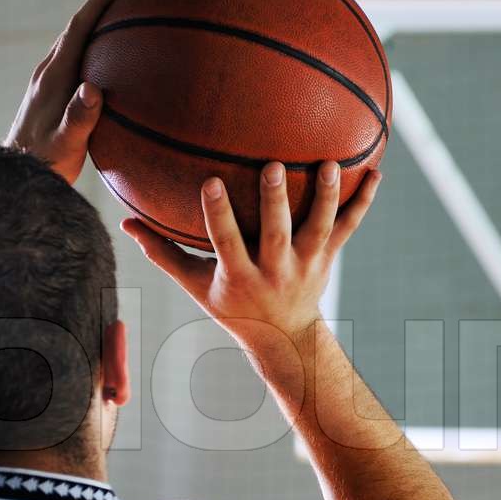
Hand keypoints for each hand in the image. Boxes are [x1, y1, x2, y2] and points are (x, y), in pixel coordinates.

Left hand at [6, 0, 127, 183]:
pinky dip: (90, 48)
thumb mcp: (66, 145)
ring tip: (120, 18)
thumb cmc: (44, 165)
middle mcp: (47, 73)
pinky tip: (105, 60)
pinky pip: (72, 60)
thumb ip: (79, 118)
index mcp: (53, 78)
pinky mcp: (47, 95)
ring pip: (71, 43)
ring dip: (94, 25)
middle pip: (74, 28)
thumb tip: (93, 90)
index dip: (99, 3)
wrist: (13, 177)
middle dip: (100, 6)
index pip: (78, 29)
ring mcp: (45, 83)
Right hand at [122, 160, 380, 342]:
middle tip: (273, 165)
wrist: (283, 336)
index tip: (210, 181)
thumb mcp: (196, 286)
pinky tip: (376, 172)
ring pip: (318, 228)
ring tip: (329, 163)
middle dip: (275, 202)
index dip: (218, 215)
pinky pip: (348, 227)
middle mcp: (276, 271)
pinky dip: (363, 202)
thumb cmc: (232, 306)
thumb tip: (123, 221)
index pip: (226, 243)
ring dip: (325, 196)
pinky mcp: (328, 257)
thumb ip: (162, 253)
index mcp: (240, 276)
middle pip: (277, 234)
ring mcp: (306, 264)